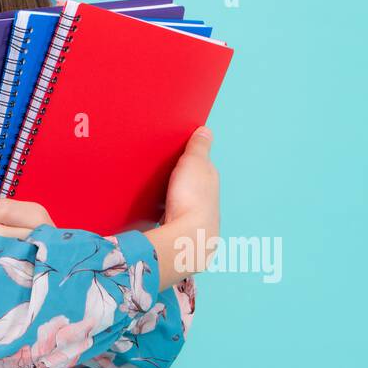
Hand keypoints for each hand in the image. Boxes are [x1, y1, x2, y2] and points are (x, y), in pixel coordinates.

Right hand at [160, 125, 220, 273]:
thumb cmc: (192, 197)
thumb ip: (199, 146)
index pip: (201, 163)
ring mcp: (197, 215)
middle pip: (192, 182)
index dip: (188, 156)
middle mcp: (208, 197)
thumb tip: (206, 131)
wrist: (187, 236)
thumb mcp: (194, 161)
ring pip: (183, 199)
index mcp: (211, 178)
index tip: (174, 152)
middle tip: (161, 170)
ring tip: (157, 190)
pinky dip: (167, 210)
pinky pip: (174, 214)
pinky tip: (157, 210)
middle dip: (180, 177)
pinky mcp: (183, 230)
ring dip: (173, 195)